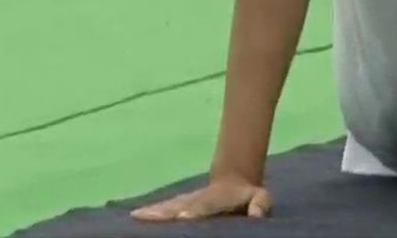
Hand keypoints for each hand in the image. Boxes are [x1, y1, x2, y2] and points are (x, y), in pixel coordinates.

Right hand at [131, 175, 272, 222]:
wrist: (234, 179)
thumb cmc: (248, 194)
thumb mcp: (260, 197)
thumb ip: (259, 204)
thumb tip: (256, 214)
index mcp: (216, 199)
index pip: (203, 207)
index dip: (194, 212)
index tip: (182, 218)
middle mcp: (196, 199)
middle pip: (179, 206)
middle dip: (165, 213)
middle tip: (149, 218)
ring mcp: (186, 201)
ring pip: (167, 206)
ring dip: (152, 211)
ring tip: (136, 216)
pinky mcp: (178, 204)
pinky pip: (162, 208)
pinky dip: (150, 212)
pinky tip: (135, 216)